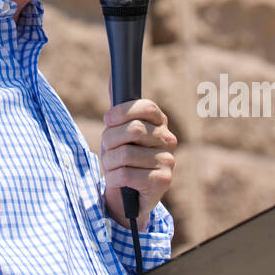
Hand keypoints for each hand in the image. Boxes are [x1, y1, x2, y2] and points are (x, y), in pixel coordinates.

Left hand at [100, 98, 176, 231]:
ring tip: (111, 168)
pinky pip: (127, 173)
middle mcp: (168, 140)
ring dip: (109, 162)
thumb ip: (118, 108)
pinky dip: (114, 178)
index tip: (108, 121)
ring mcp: (168, 161)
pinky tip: (117, 181)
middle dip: (109, 140)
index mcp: (159, 123)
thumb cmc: (122, 159)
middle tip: (106, 150)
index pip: (146, 106)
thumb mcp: (117, 132)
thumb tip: (114, 78)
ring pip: (125, 153)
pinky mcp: (163, 181)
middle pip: (132, 129)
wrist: (127, 197)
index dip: (122, 112)